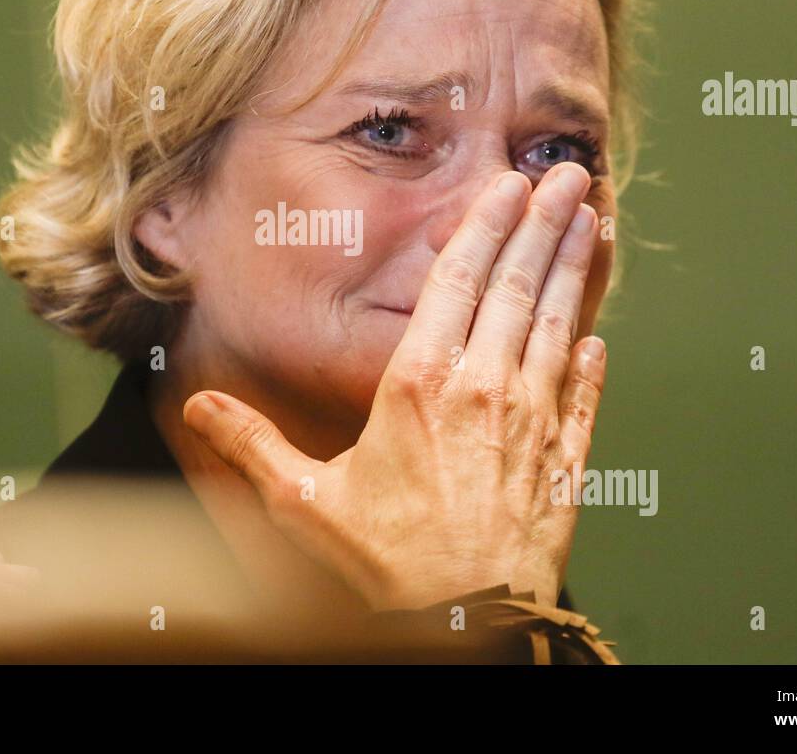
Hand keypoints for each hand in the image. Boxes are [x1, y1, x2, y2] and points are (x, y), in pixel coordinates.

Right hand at [183, 163, 605, 610]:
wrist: (472, 620)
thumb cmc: (389, 564)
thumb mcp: (305, 502)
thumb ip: (253, 444)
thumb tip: (196, 406)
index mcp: (419, 385)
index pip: (457, 283)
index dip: (484, 228)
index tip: (508, 185)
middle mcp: (484, 390)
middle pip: (517, 288)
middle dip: (543, 225)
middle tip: (567, 175)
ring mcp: (534, 422)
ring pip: (558, 326)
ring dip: (576, 271)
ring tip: (594, 221)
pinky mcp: (566, 461)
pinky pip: (586, 395)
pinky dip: (593, 359)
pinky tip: (599, 334)